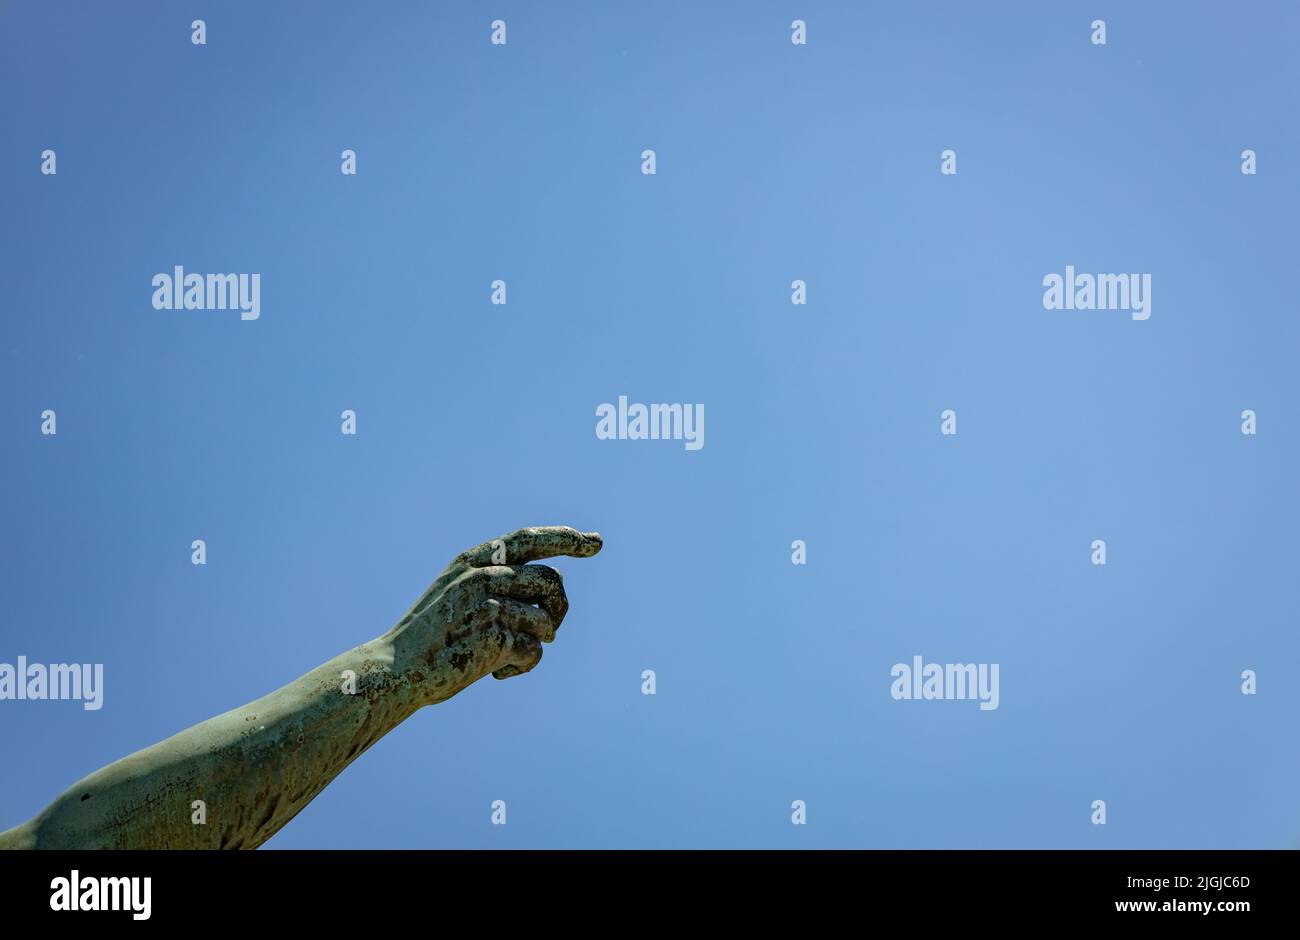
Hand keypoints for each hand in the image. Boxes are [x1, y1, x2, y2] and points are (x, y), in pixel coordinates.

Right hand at [389, 526, 602, 704]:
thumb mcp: (458, 596)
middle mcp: (482, 575)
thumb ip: (498, 587)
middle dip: (557, 611)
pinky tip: (497, 672)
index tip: (596, 543)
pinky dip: (522, 667)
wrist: (396, 669)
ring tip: (507, 655)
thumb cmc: (432, 638)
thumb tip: (552, 606)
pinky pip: (535, 652)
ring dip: (536, 643)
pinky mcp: (494, 636)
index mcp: (473, 560)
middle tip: (545, 633)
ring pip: (547, 621)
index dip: (565, 539)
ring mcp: (488, 604)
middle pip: (551, 583)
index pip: (529, 539)